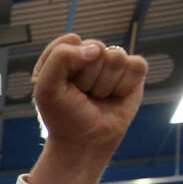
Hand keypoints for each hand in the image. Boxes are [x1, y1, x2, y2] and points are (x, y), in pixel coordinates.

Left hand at [27, 34, 147, 183]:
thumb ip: (59, 58)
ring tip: (97, 98)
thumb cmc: (63, 117)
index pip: (70, 41)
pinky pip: (136, 66)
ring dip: (104, 84)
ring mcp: (111, 63)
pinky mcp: (132, 72)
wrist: (85, 142)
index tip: (62, 86)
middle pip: (96, 48)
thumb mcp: (46, 89)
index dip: (67, 65)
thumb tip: (96, 49)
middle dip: (87, 77)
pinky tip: (115, 97)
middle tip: (82, 95)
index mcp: (63, 56)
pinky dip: (125, 86)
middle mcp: (87, 56)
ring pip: (116, 58)